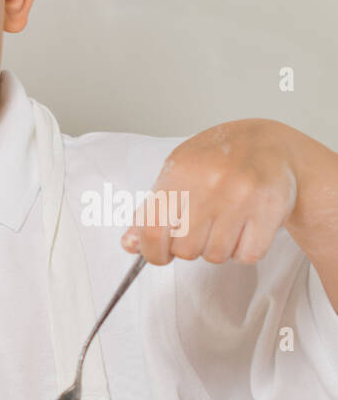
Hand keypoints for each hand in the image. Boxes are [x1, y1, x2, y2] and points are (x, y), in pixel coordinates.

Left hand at [121, 119, 298, 265]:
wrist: (269, 144)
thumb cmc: (216, 162)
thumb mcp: (175, 174)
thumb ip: (149, 212)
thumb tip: (129, 245)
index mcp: (180, 172)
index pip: (152, 231)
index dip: (153, 252)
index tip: (160, 254)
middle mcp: (211, 182)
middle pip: (185, 249)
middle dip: (190, 247)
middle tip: (202, 228)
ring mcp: (243, 195)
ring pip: (215, 256)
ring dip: (218, 248)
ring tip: (226, 224)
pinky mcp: (272, 207)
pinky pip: (247, 255)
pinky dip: (245, 250)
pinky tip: (247, 227)